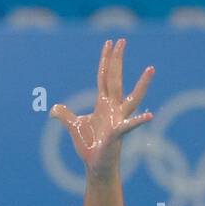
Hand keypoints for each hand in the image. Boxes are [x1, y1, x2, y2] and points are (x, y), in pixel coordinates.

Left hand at [51, 38, 154, 177]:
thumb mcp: (74, 127)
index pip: (104, 76)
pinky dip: (139, 121)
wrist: (97, 165)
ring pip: (133, 98)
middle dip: (118, 60)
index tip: (110, 42)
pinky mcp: (118, 133)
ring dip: (142, 84)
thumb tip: (53, 109)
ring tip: (151, 69)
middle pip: (115, 79)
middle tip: (122, 40)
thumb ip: (65, 115)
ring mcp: (118, 119)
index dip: (105, 60)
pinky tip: (150, 116)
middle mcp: (113, 107)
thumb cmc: (89, 146)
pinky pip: (130, 125)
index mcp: (103, 103)